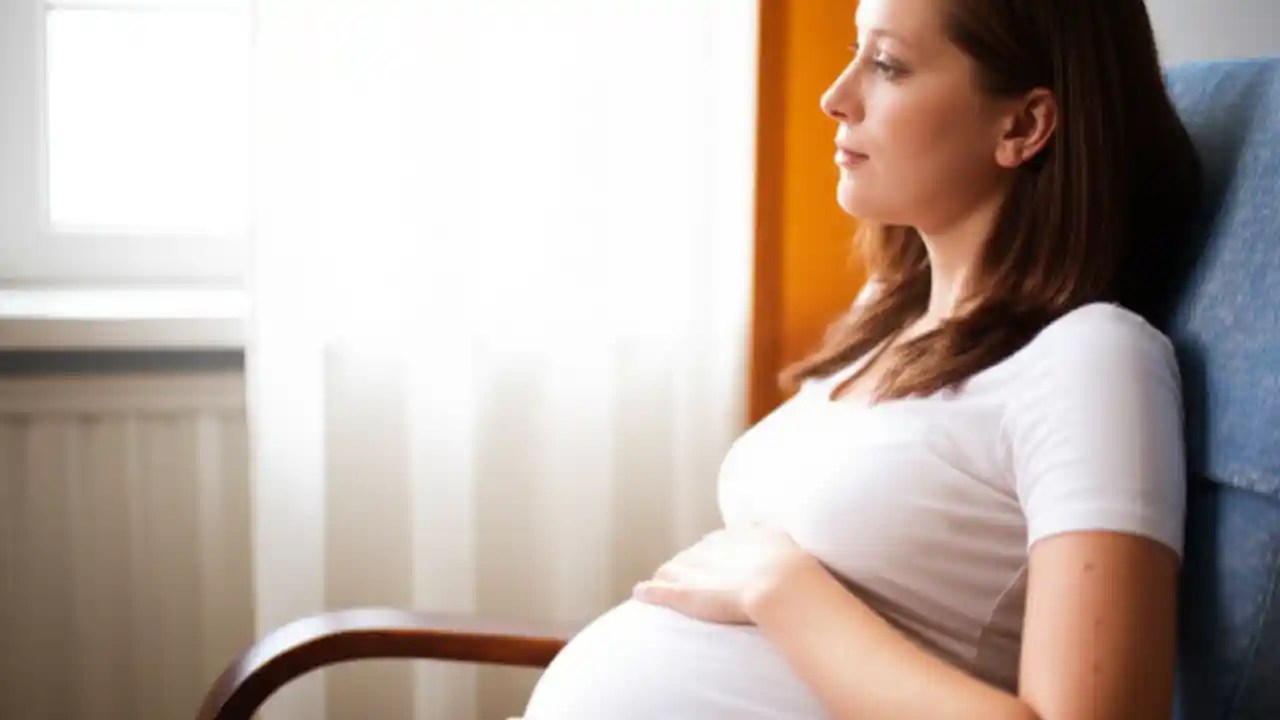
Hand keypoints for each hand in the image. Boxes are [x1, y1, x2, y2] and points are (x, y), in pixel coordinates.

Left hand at [631, 522, 819, 624]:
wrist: (783, 586)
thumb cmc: (797, 573)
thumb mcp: (793, 546)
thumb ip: (783, 539)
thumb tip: (786, 527)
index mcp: (738, 536)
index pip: (718, 542)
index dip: (716, 554)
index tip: (718, 565)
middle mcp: (713, 547)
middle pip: (695, 554)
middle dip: (691, 565)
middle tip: (692, 579)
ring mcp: (696, 569)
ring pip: (673, 569)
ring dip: (669, 578)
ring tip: (663, 587)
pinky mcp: (684, 592)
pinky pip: (659, 590)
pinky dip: (649, 593)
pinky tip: (640, 595)